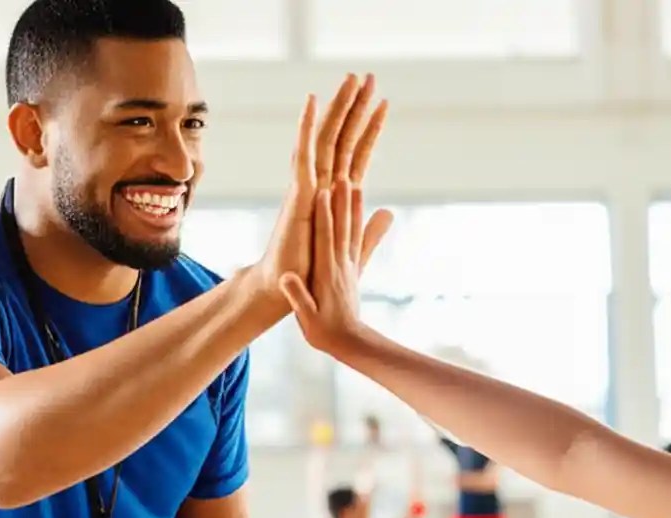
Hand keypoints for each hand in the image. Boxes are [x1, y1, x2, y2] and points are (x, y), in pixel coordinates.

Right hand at [252, 74, 387, 305]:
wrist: (283, 289)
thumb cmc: (312, 273)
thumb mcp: (351, 249)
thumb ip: (368, 230)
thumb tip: (387, 212)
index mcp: (334, 196)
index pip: (356, 155)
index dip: (370, 129)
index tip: (383, 103)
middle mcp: (320, 185)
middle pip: (341, 137)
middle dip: (356, 106)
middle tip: (368, 75)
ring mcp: (308, 187)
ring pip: (326, 138)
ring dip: (340, 107)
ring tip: (352, 79)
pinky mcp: (298, 196)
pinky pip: (305, 155)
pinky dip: (307, 127)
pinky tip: (312, 102)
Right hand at [279, 183, 393, 354]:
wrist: (350, 343)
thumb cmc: (324, 332)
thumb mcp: (306, 318)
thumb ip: (298, 296)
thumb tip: (286, 277)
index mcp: (326, 275)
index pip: (324, 240)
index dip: (323, 216)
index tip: (322, 192)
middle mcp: (340, 266)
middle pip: (342, 228)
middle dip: (342, 201)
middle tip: (344, 176)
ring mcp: (349, 267)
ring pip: (352, 231)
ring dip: (353, 207)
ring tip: (355, 184)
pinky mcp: (353, 270)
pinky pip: (356, 241)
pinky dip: (359, 222)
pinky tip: (361, 210)